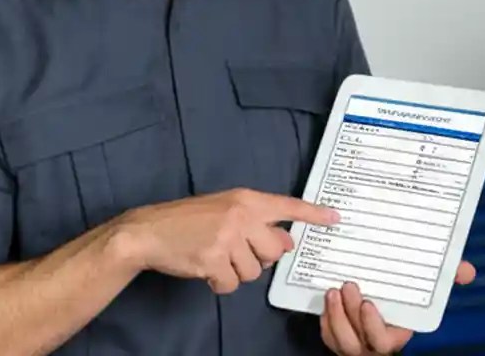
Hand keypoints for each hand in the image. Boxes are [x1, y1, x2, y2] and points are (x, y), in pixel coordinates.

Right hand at [118, 188, 338, 293]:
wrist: (150, 231)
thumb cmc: (188, 220)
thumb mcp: (226, 209)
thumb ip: (256, 222)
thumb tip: (285, 243)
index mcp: (246, 199)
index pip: (287, 206)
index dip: (313, 214)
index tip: (334, 218)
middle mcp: (241, 215)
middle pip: (274, 251)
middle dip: (258, 258)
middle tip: (236, 251)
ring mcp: (227, 237)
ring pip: (254, 271)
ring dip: (236, 271)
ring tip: (216, 256)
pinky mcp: (213, 259)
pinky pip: (232, 284)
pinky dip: (220, 283)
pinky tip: (206, 268)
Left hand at [321, 261, 475, 355]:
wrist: (382, 292)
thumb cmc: (405, 296)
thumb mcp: (428, 288)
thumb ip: (446, 279)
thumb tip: (468, 271)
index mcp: (396, 333)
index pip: (383, 340)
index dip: (373, 326)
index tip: (368, 305)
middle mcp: (374, 343)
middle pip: (356, 341)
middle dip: (347, 317)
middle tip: (348, 287)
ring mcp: (355, 342)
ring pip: (340, 340)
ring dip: (334, 316)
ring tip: (332, 291)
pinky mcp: (339, 336)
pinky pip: (328, 335)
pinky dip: (326, 320)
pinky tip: (326, 301)